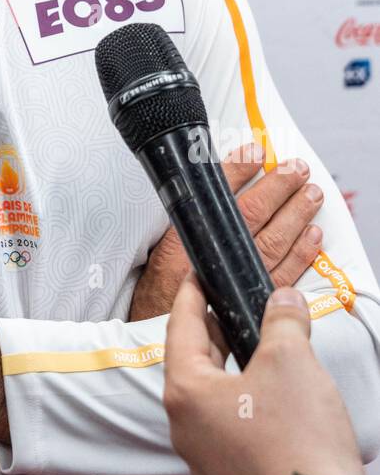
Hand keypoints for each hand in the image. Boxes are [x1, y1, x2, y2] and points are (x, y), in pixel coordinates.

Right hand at [129, 143, 323, 321]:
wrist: (161, 322)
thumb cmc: (162, 278)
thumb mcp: (164, 237)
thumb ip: (188, 211)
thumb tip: (216, 178)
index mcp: (187, 238)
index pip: (216, 196)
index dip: (238, 170)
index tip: (256, 151)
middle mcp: (214, 257)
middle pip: (252, 216)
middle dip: (278, 188)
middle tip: (297, 168)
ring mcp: (237, 279)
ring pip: (273, 242)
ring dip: (296, 215)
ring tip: (311, 194)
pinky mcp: (253, 299)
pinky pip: (283, 274)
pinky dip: (301, 255)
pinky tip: (313, 236)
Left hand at [163, 273, 364, 474]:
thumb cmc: (296, 448)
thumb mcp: (292, 362)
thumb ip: (283, 322)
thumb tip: (284, 302)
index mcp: (187, 393)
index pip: (181, 327)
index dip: (191, 295)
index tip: (196, 277)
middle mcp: (186, 430)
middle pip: (194, 364)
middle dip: (214, 333)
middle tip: (230, 308)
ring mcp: (205, 462)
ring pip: (213, 402)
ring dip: (233, 374)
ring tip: (259, 353)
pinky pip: (229, 435)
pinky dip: (244, 411)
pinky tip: (271, 405)